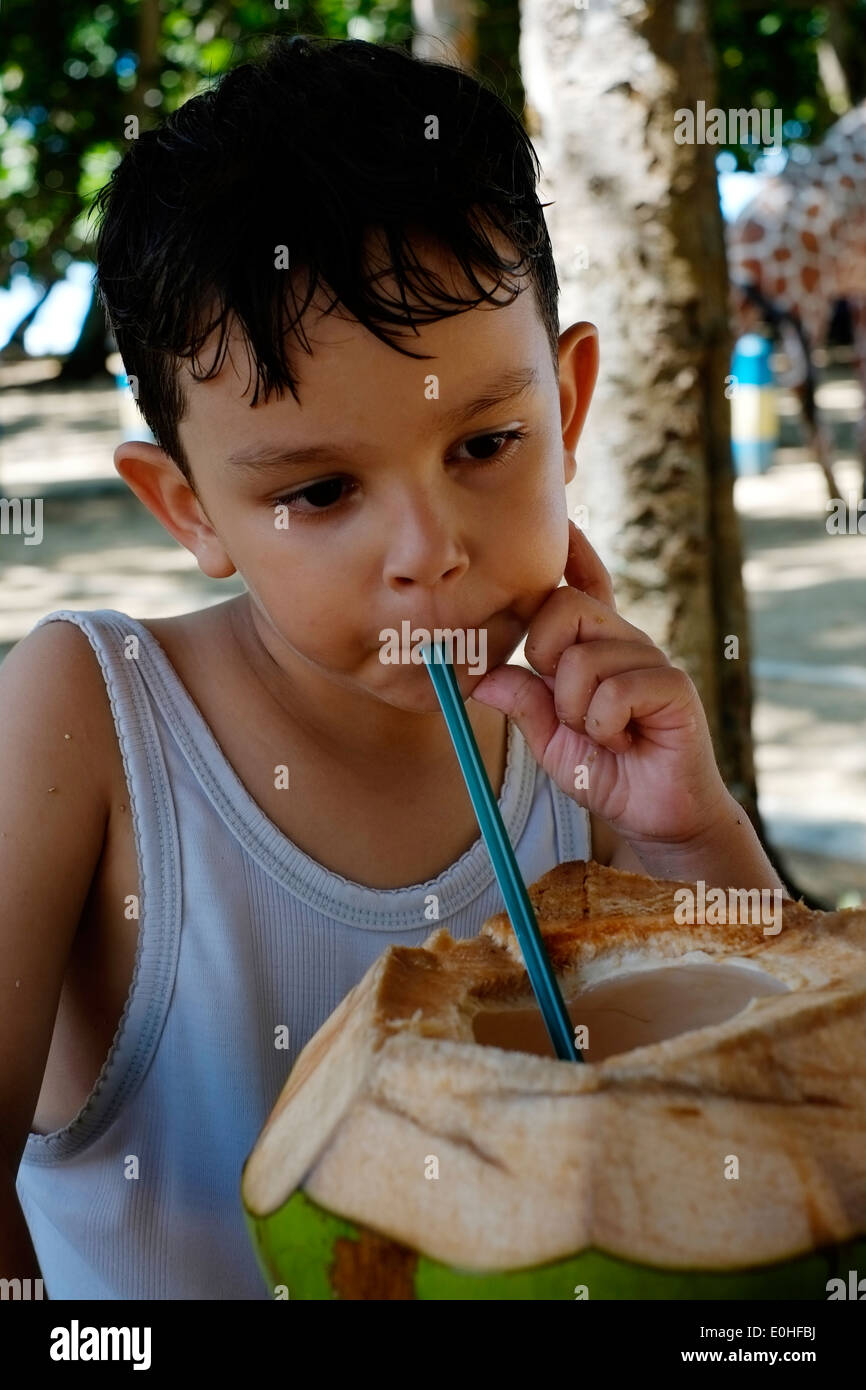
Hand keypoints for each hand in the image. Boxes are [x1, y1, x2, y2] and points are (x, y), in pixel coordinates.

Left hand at [471, 519, 728, 847]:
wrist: (656, 815)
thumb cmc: (606, 771)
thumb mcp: (549, 739)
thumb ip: (523, 703)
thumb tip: (481, 677)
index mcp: (594, 647)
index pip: (584, 584)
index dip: (574, 551)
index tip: (561, 522)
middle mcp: (623, 642)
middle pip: (564, 606)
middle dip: (545, 657)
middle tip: (565, 707)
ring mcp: (650, 659)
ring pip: (583, 658)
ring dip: (576, 712)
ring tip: (601, 736)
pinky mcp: (673, 686)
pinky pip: (615, 690)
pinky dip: (603, 726)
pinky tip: (623, 742)